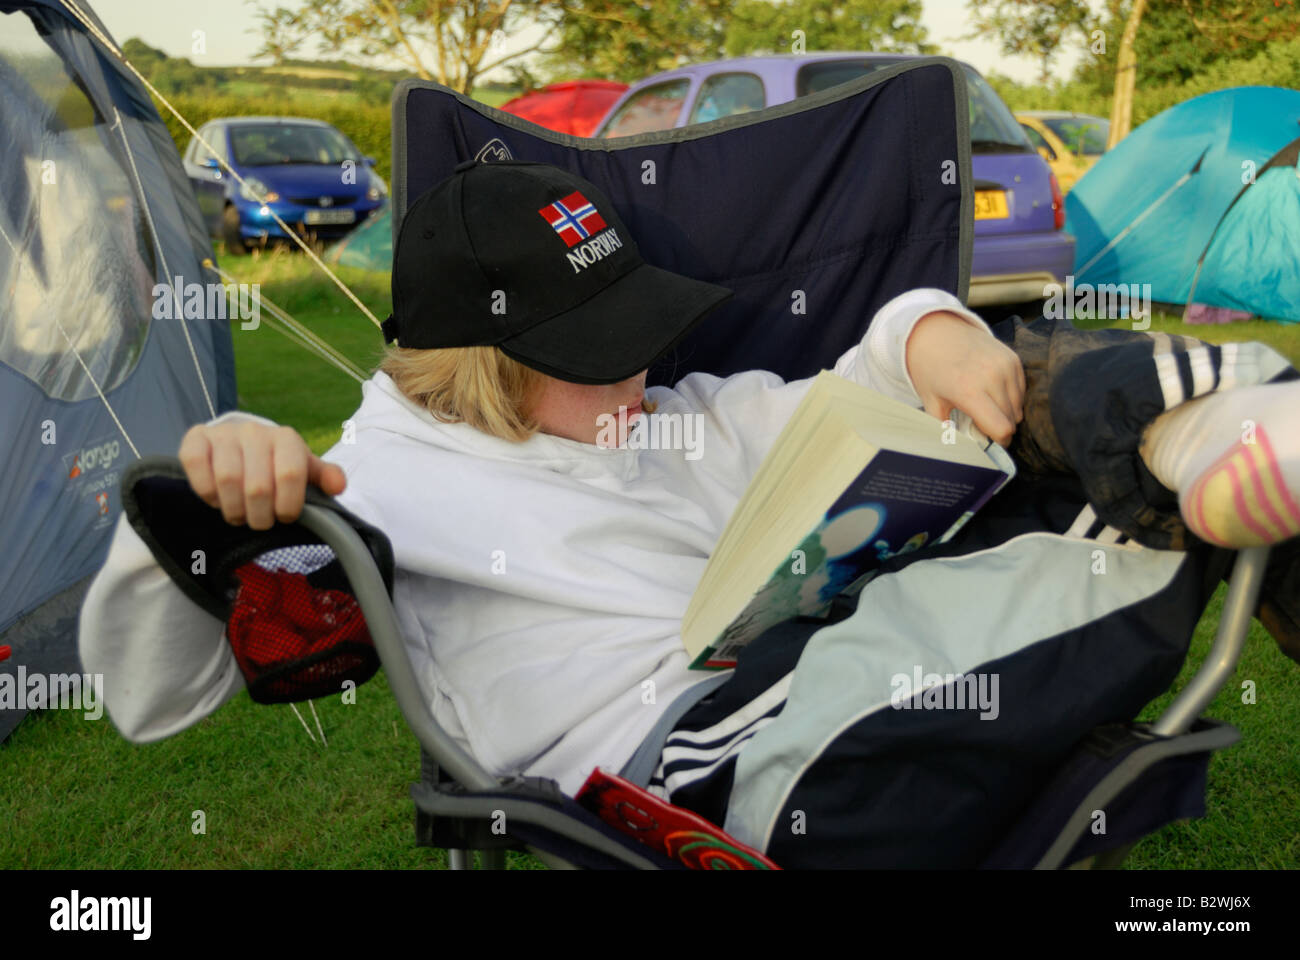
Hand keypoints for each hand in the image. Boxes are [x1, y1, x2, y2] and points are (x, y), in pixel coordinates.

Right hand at [178, 421, 346, 528]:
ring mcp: (224, 434)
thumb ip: (325, 477)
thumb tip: (338, 485)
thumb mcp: (304, 469)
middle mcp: (255, 432)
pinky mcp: (195, 438)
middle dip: (260, 516)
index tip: (284, 516)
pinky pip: (197, 467)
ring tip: (239, 515)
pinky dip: (206, 492)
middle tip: (259, 521)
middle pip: (258, 487)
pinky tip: (216, 499)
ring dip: (233, 509)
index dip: (288, 505)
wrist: (239, 444)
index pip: (291, 475)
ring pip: (227, 481)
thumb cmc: (276, 463)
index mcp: (286, 439)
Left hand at [905, 311, 1025, 445]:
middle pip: (1012, 420)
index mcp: (969, 391)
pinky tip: (991, 390)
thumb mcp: (931, 402)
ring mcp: (1005, 366)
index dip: (998, 441)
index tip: (989, 441)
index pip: (1002, 428)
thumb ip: (945, 429)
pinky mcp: (1013, 358)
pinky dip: (1010, 396)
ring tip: (984, 405)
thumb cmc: (931, 370)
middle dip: (999, 427)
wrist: (936, 332)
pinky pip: (1021, 390)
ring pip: (1018, 406)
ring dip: (1006, 412)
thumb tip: (957, 451)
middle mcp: (992, 377)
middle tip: (981, 422)